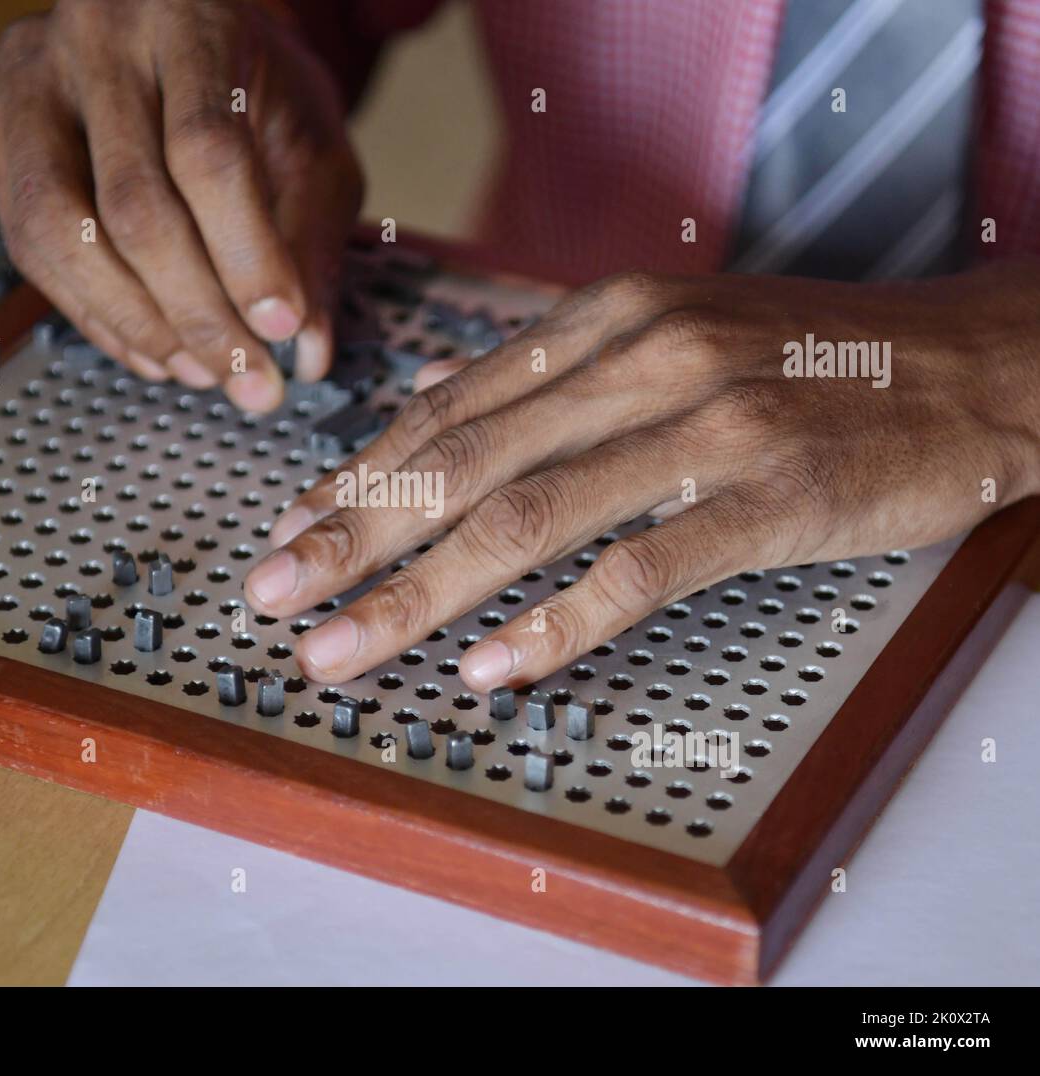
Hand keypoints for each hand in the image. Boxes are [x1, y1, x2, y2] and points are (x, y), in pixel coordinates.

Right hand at [0, 0, 361, 409]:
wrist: (177, 27)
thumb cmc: (249, 79)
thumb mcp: (310, 142)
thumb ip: (313, 239)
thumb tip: (308, 347)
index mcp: (186, 19)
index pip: (206, 152)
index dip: (245, 256)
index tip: (281, 325)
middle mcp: (92, 41)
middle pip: (131, 207)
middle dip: (196, 314)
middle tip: (245, 375)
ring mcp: (26, 84)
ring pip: (60, 236)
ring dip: (137, 326)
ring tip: (199, 371)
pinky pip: (31, 251)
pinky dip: (97, 317)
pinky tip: (152, 350)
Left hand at [244, 262, 1039, 689]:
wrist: (974, 363)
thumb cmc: (813, 356)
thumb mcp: (675, 329)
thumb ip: (559, 372)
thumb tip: (445, 411)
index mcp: (606, 319)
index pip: (448, 407)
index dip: (357, 474)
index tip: (291, 529)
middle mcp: (638, 361)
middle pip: (459, 463)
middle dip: (349, 537)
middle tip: (271, 594)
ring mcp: (702, 427)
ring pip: (525, 519)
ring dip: (416, 593)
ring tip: (341, 648)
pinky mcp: (766, 496)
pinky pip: (638, 569)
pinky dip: (554, 624)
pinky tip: (489, 668)